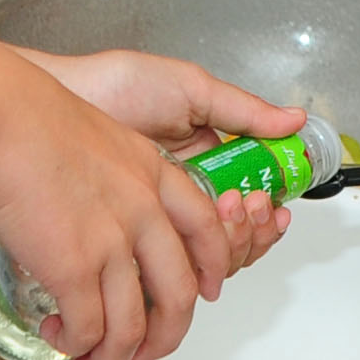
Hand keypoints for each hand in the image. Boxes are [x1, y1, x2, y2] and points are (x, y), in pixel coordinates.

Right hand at [0, 67, 242, 359]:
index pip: (205, 230)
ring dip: (112, 356)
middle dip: (165, 336)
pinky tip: (59, 337)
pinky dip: (75, 345)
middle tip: (146, 352)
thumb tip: (98, 211)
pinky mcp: (74, 268)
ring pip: (133, 325)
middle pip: (179, 293)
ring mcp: (112, 242)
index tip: (203, 291)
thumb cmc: (29, 117)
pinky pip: (88, 329)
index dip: (209, 269)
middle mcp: (144, 211)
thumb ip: (113, 177)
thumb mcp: (98, 136)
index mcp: (154, 173)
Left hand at [25, 49, 308, 274]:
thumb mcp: (192, 90)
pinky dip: (180, 269)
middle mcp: (181, 203)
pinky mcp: (123, 242)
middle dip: (247, 231)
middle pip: (230, 245)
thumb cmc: (120, 86)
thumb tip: (294, 120)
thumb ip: (244, 111)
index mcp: (206, 170)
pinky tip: (185, 248)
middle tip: (242, 202)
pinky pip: (158, 273)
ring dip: (224, 245)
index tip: (265, 203)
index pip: (246, 211)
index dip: (262, 217)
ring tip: (222, 205)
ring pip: (200, 265)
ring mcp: (153, 225)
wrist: (65, 95)